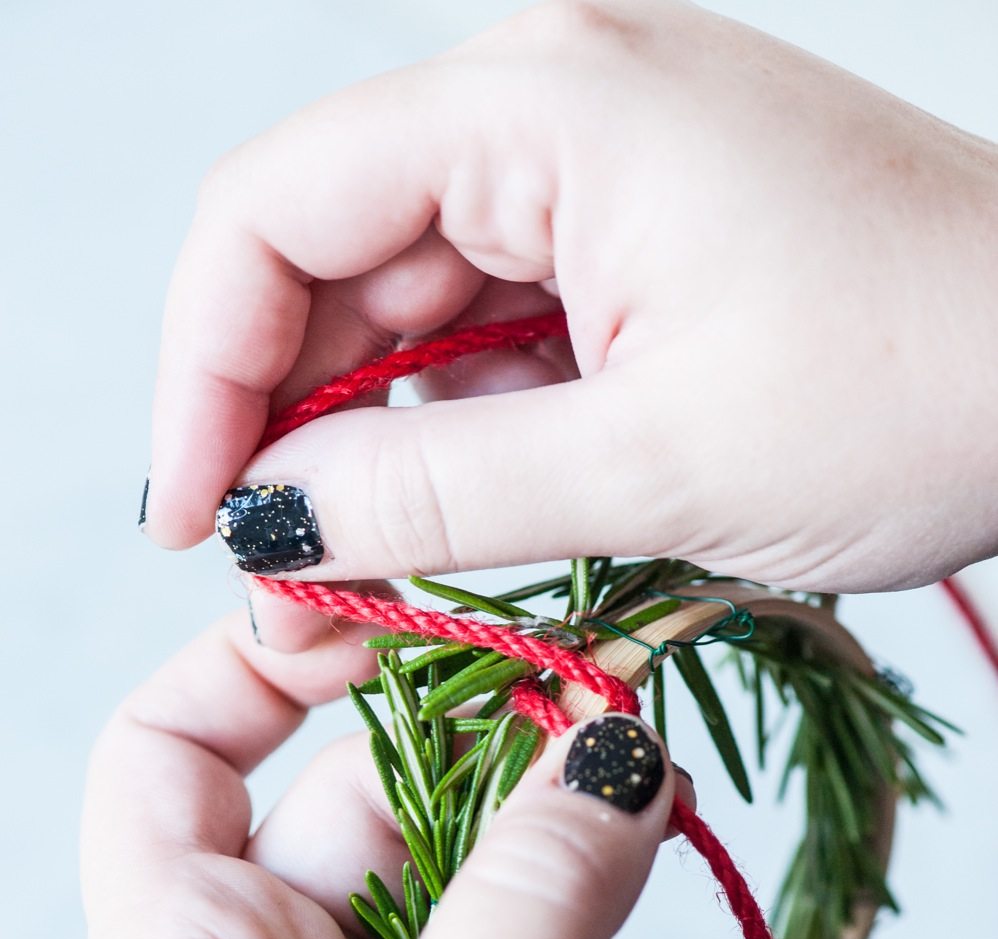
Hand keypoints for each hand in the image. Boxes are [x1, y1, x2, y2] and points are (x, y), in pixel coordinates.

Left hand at [81, 612, 685, 938]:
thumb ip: (529, 908)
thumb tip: (614, 744)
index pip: (167, 750)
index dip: (256, 660)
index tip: (389, 608)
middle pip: (359, 791)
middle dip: (478, 766)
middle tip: (605, 745)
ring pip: (464, 871)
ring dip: (547, 872)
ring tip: (601, 920)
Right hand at [143, 0, 997, 645]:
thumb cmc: (930, 383)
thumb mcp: (656, 464)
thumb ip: (433, 490)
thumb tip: (270, 515)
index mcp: (545, 106)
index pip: (274, 210)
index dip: (203, 369)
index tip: (190, 515)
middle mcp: (559, 111)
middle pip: (337, 266)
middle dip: (294, 431)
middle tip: (296, 589)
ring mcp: (607, 176)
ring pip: (420, 316)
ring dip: (388, 448)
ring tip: (390, 578)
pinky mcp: (648, 245)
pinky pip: (508, 337)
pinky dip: (477, 434)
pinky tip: (486, 517)